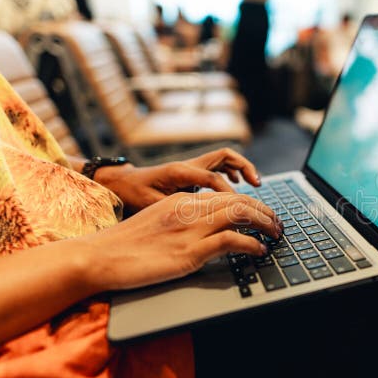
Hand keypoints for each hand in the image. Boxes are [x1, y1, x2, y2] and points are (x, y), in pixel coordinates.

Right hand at [82, 192, 280, 291]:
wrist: (98, 257)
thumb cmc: (124, 247)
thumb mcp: (158, 224)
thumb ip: (182, 222)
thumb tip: (207, 233)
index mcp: (182, 201)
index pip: (227, 196)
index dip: (252, 204)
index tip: (264, 214)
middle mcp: (189, 209)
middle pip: (239, 201)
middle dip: (265, 211)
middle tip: (278, 224)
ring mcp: (190, 229)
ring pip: (240, 214)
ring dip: (265, 224)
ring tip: (276, 234)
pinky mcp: (189, 251)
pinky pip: (232, 240)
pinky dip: (252, 244)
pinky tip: (259, 250)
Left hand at [94, 148, 260, 213]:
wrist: (119, 183)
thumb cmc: (132, 194)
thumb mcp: (151, 206)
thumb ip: (175, 211)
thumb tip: (198, 221)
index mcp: (179, 172)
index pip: (213, 178)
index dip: (229, 194)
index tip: (241, 209)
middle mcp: (188, 165)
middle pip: (224, 156)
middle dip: (245, 168)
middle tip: (258, 184)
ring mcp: (190, 166)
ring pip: (222, 159)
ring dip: (240, 169)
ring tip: (255, 184)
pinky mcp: (191, 172)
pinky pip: (216, 167)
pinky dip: (230, 174)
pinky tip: (236, 188)